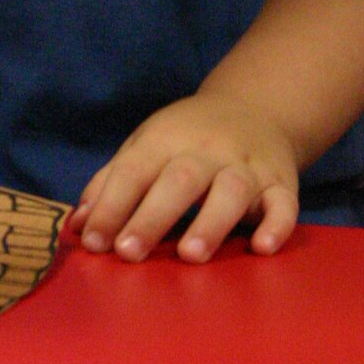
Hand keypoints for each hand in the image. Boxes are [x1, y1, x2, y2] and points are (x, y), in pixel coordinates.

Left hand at [68, 94, 300, 262]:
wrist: (254, 109)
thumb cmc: (185, 139)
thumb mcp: (144, 147)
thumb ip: (110, 184)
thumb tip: (78, 226)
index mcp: (165, 140)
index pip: (134, 170)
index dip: (112, 205)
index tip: (94, 242)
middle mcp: (206, 150)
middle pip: (179, 180)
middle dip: (152, 216)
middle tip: (129, 252)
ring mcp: (246, 166)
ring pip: (231, 190)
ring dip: (211, 222)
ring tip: (189, 255)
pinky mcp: (281, 183)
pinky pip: (284, 203)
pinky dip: (276, 225)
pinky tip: (261, 247)